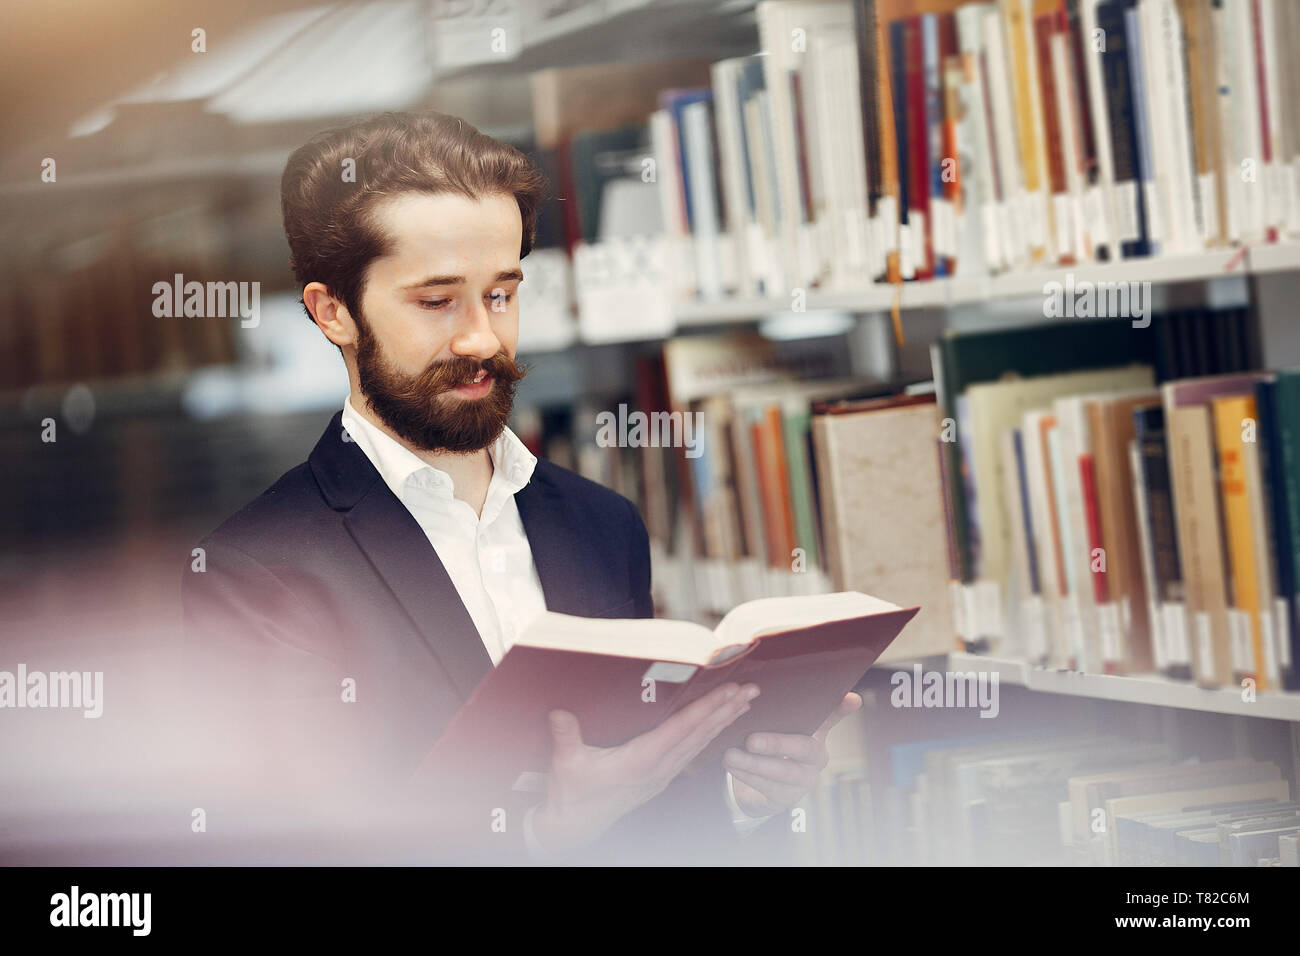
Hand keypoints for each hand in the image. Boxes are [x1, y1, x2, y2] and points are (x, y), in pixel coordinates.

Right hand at [532, 681, 760, 854]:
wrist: (575, 825)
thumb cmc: (572, 794)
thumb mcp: (566, 764)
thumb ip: (566, 738)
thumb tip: (560, 715)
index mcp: (640, 761)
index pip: (681, 730)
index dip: (707, 709)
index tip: (729, 692)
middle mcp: (657, 768)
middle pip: (699, 735)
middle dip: (726, 711)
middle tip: (752, 691)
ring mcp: (661, 775)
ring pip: (700, 744)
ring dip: (723, 722)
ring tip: (744, 703)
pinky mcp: (659, 778)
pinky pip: (692, 753)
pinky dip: (709, 735)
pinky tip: (719, 726)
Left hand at [724, 692, 861, 818]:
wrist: (758, 784)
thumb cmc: (768, 743)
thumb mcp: (773, 724)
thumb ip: (777, 707)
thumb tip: (763, 681)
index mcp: (816, 732)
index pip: (831, 716)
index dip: (841, 708)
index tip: (853, 699)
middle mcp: (817, 755)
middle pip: (804, 747)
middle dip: (777, 744)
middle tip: (751, 740)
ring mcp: (806, 779)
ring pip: (783, 772)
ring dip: (754, 764)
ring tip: (730, 755)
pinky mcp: (789, 798)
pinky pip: (768, 787)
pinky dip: (747, 776)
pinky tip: (731, 765)